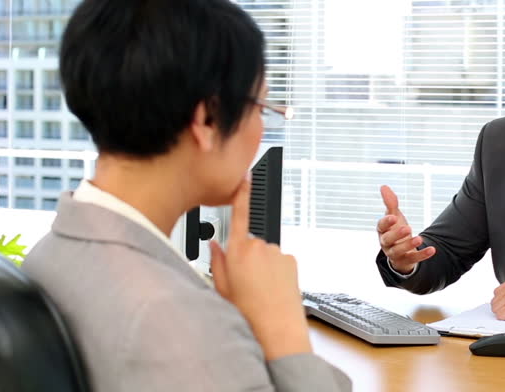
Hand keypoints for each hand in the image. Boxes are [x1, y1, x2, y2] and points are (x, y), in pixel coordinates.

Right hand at [209, 175, 310, 359]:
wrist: (277, 327)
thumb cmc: (247, 311)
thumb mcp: (221, 289)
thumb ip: (217, 262)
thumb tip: (214, 245)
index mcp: (237, 252)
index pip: (239, 216)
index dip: (242, 194)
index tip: (246, 177)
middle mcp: (258, 246)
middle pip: (249, 242)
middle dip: (246, 256)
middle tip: (245, 281)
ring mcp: (276, 251)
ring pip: (264, 252)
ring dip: (261, 265)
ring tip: (260, 288)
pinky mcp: (290, 259)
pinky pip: (278, 260)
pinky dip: (275, 270)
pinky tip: (272, 287)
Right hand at [376, 185, 434, 274]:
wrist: (401, 250)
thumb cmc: (395, 229)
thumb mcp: (394, 216)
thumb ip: (390, 203)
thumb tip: (383, 186)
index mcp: (383, 231)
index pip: (381, 226)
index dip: (386, 222)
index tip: (393, 217)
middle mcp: (386, 243)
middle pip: (388, 240)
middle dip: (396, 234)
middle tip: (407, 228)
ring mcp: (395, 253)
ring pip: (398, 251)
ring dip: (408, 245)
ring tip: (420, 238)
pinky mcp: (405, 261)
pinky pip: (413, 259)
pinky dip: (422, 255)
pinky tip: (433, 250)